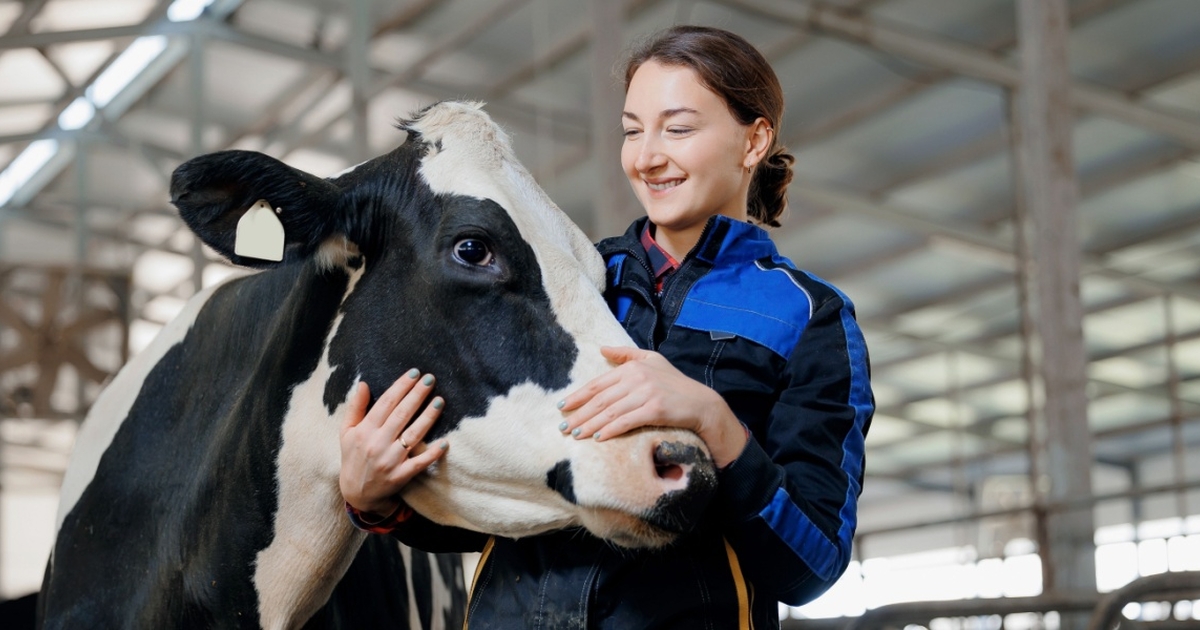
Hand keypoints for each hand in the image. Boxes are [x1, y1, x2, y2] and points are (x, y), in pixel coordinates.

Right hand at [339, 370, 447, 518]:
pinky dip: (432, 453)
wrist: (356, 493)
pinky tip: (445, 442)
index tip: (414, 373)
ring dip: (428, 417)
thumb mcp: (346, 432)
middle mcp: (377, 444)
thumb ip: (355, 407)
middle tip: (431, 379)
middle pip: (401, 414)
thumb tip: (363, 383)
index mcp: (365, 431)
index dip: (401, 387)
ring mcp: (390, 460)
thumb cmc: (353, 457)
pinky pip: (420, 463)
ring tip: (440, 400)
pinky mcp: (401, 476)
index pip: (386, 403)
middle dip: (417, 395)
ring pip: (413, 435)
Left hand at [558, 346, 747, 467]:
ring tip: (576, 435)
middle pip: (601, 399)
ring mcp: (647, 393)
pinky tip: (599, 438)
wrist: (701, 403)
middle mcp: (638, 378)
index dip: (578, 396)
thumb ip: (626, 354)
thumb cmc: (675, 383)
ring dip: (590, 425)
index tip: (562, 406)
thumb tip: (602, 349)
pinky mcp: (655, 409)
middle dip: (579, 414)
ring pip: (610, 411)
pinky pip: (627, 421)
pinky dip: (611, 430)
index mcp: (633, 367)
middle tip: (563, 427)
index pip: (599, 384)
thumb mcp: (652, 360)